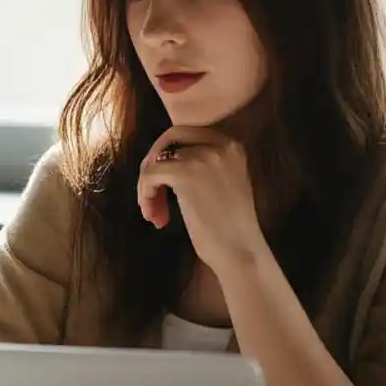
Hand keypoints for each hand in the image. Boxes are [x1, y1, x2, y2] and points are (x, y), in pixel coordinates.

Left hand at [138, 125, 266, 273]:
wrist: (241, 252)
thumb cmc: (230, 229)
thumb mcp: (222, 184)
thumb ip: (201, 165)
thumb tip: (161, 160)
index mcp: (232, 144)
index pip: (187, 133)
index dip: (168, 157)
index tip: (165, 187)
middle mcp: (221, 143)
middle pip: (170, 137)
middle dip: (153, 163)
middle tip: (149, 192)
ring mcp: (203, 156)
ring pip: (156, 160)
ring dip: (148, 188)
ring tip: (154, 214)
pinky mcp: (186, 173)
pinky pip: (150, 175)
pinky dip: (145, 195)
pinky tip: (155, 217)